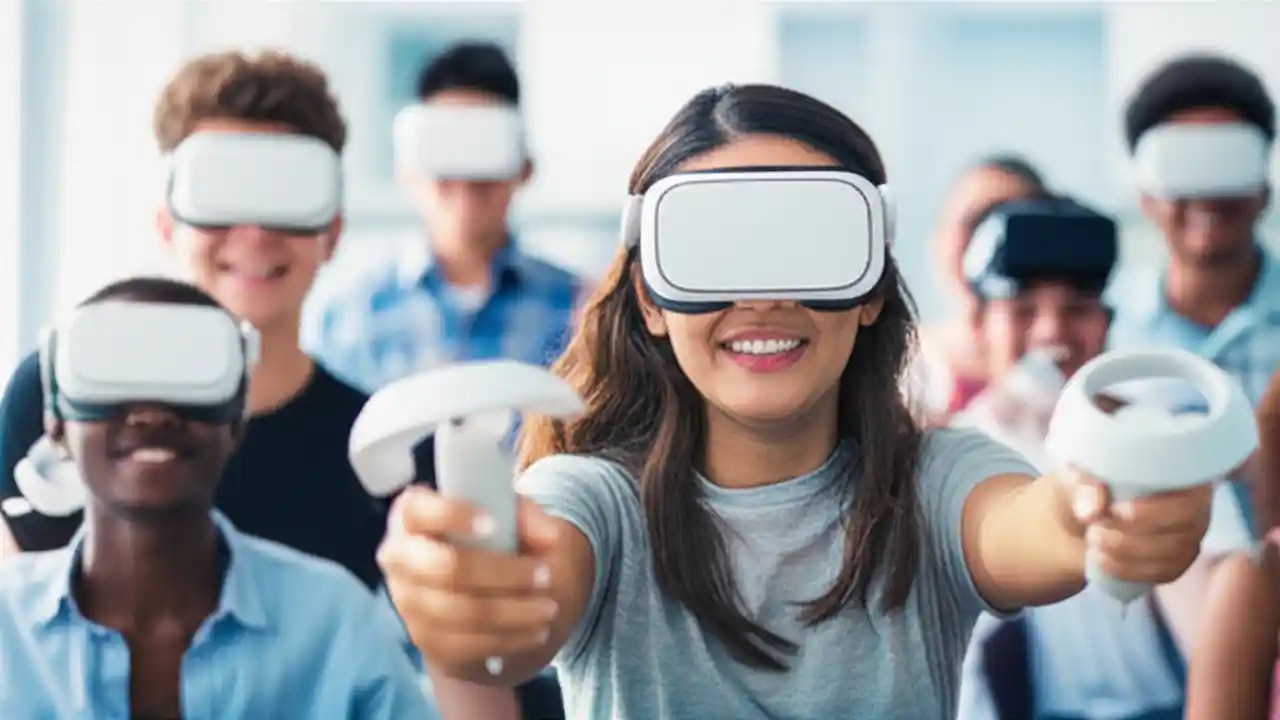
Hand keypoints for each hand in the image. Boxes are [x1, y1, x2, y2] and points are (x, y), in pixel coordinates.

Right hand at [377, 486, 560, 676]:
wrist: (473, 588)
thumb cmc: (488, 538)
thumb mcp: (509, 515)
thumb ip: (528, 517)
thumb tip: (549, 536)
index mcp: (412, 514)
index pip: (419, 510)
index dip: (453, 516)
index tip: (492, 524)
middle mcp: (399, 556)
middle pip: (446, 568)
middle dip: (503, 574)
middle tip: (546, 575)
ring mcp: (406, 601)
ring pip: (460, 612)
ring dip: (513, 613)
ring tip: (549, 608)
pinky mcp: (422, 637)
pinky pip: (465, 645)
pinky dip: (506, 639)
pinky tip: (535, 631)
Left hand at [1066, 469, 1213, 584]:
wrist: (1073, 516)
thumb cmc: (1083, 484)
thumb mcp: (1075, 476)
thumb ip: (1082, 485)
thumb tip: (1093, 510)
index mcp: (1180, 471)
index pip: (1191, 493)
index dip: (1158, 508)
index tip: (1117, 510)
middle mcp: (1194, 502)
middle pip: (1187, 526)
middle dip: (1139, 534)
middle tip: (1095, 530)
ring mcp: (1188, 535)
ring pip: (1175, 552)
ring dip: (1131, 552)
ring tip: (1093, 540)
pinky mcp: (1175, 561)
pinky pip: (1165, 572)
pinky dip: (1132, 570)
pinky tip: (1102, 560)